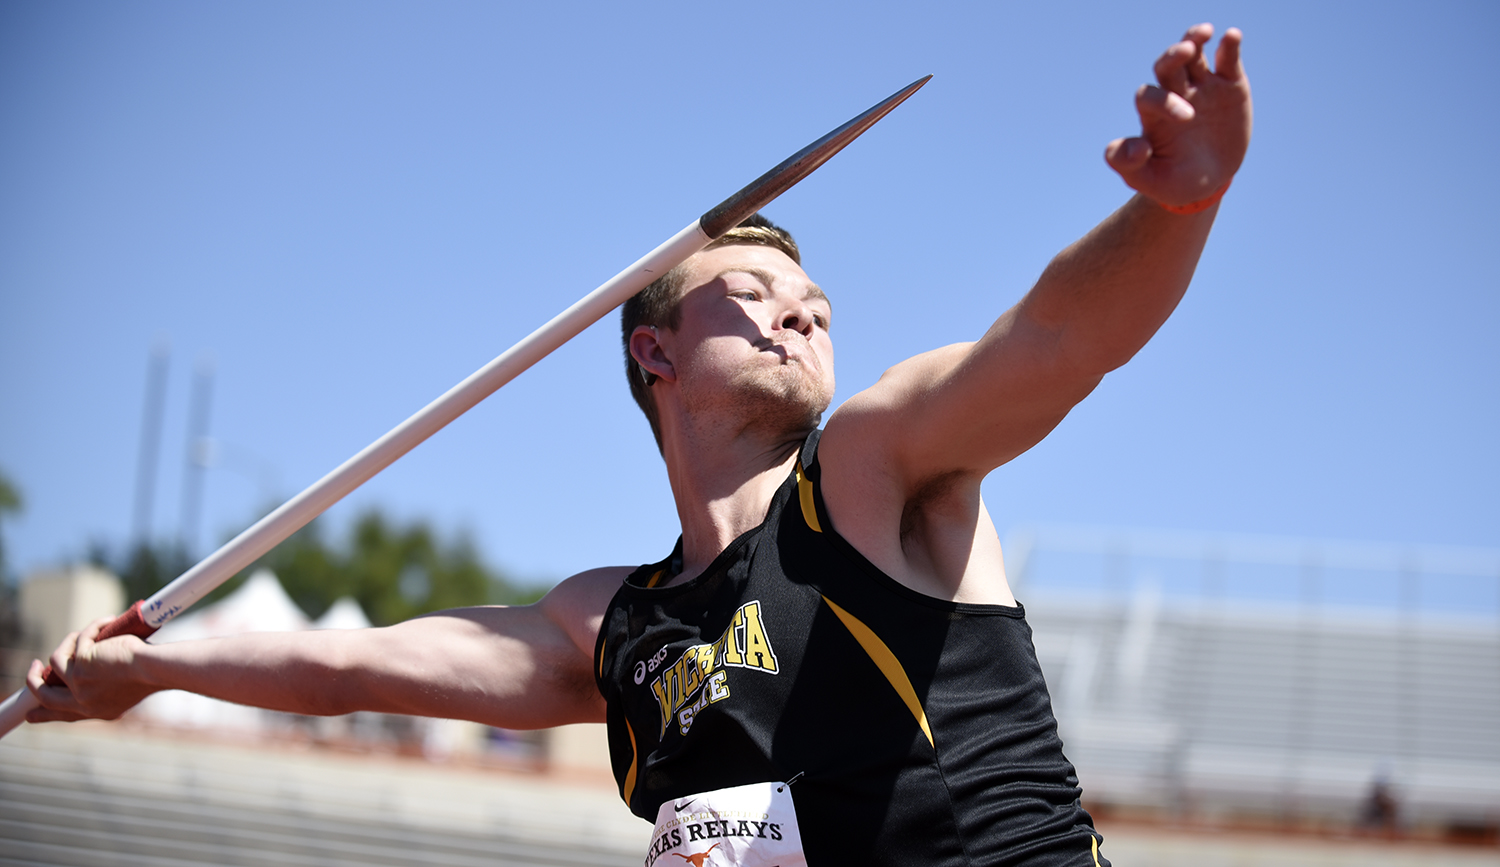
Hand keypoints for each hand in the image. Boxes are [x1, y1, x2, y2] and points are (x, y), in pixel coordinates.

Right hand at [25, 617, 156, 722]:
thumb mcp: (127, 689)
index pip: (61, 715)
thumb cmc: (152, 675)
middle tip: (34, 666)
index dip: (43, 713)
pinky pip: (78, 640)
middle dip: (33, 680)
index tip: (31, 713)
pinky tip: (108, 621)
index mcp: (95, 711)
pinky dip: (92, 628)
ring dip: (67, 643)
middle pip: (44, 695)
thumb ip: (106, 687)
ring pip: (55, 661)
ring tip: (84, 633)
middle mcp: (83, 702)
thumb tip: (92, 668)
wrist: (156, 671)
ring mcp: (79, 683)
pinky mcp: (82, 663)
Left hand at [1106, 24, 1252, 207]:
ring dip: (1194, 39)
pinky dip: (1230, 45)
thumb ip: (1128, 165)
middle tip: (1185, 51)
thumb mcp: (1149, 180)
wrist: (1209, 181)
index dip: (1163, 101)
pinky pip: (1227, 60)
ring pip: (1193, 55)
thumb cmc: (1173, 180)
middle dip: (1173, 56)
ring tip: (1204, 33)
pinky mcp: (1230, 85)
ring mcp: (1202, 87)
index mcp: (1153, 115)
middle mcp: (1174, 94)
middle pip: (1166, 66)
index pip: (1149, 96)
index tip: (1185, 119)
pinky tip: (1232, 36)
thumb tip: (1135, 147)